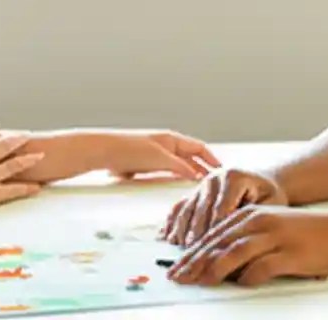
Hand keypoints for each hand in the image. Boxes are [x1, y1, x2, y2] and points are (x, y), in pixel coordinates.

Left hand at [102, 130, 220, 181]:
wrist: (104, 152)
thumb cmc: (132, 150)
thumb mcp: (161, 159)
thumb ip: (181, 167)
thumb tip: (197, 176)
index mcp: (172, 139)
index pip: (199, 147)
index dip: (212, 159)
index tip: (223, 171)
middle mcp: (166, 146)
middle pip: (191, 157)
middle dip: (203, 168)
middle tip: (214, 183)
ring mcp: (156, 155)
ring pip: (179, 166)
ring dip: (189, 175)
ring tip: (199, 188)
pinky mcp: (145, 166)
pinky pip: (165, 173)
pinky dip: (174, 180)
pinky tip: (176, 188)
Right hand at [162, 168, 287, 246]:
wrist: (262, 180)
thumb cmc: (268, 195)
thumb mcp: (270, 204)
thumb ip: (257, 220)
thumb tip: (240, 243)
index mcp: (233, 177)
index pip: (221, 210)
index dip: (215, 233)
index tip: (211, 253)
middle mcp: (213, 178)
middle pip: (201, 212)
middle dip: (196, 237)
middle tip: (192, 259)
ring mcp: (201, 185)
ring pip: (187, 211)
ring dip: (182, 233)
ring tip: (180, 254)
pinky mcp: (194, 192)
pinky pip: (179, 208)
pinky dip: (172, 223)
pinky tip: (167, 239)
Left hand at [167, 206, 327, 286]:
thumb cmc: (305, 233)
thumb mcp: (269, 228)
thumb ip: (244, 241)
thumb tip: (217, 262)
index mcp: (251, 215)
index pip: (213, 234)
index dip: (192, 252)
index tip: (175, 267)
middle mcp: (260, 222)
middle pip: (219, 242)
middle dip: (195, 261)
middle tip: (178, 277)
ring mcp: (275, 237)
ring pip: (235, 251)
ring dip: (214, 268)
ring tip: (199, 282)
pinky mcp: (290, 254)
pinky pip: (263, 266)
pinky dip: (248, 276)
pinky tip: (239, 284)